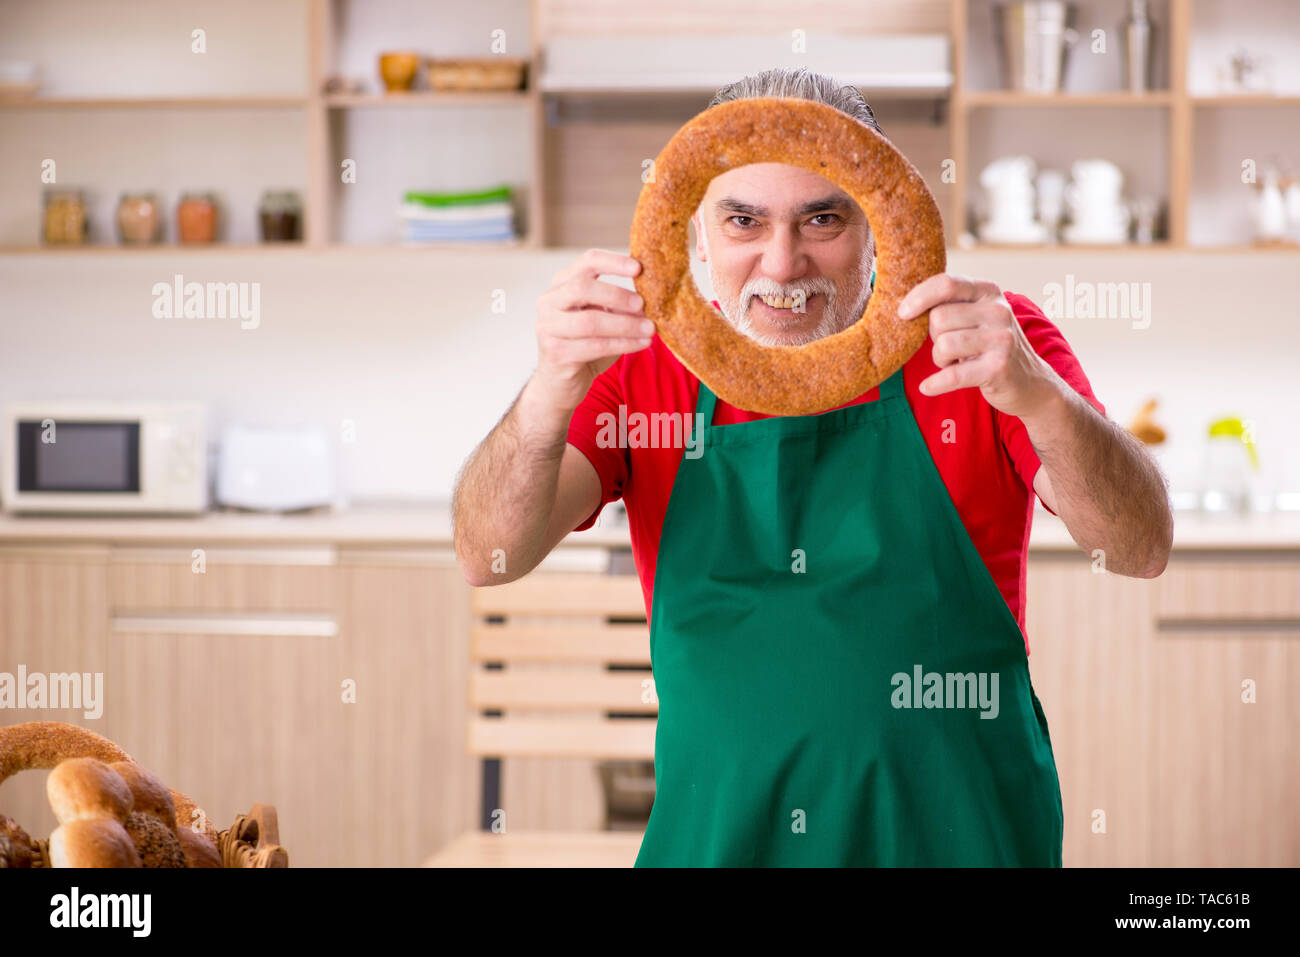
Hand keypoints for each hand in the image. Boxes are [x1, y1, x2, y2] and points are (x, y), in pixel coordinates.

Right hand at [533, 249, 653, 411]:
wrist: (561, 383)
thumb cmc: (586, 345)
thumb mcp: (603, 317)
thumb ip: (619, 305)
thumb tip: (652, 295)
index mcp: (562, 284)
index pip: (586, 262)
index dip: (613, 262)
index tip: (639, 267)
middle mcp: (549, 302)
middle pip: (582, 288)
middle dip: (617, 295)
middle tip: (643, 304)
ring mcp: (548, 327)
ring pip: (590, 321)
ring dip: (625, 325)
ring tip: (650, 329)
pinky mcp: (555, 353)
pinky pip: (595, 346)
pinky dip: (623, 344)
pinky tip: (642, 344)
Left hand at [896, 273, 1056, 419]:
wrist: (1031, 383)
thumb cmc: (989, 347)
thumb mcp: (976, 317)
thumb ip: (949, 305)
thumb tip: (903, 304)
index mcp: (989, 292)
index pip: (946, 284)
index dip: (918, 297)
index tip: (902, 314)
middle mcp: (999, 311)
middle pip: (938, 319)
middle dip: (933, 338)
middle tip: (949, 348)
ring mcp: (1001, 339)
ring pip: (943, 345)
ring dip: (940, 360)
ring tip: (954, 363)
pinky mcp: (998, 367)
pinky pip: (952, 375)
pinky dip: (935, 384)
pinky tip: (928, 387)